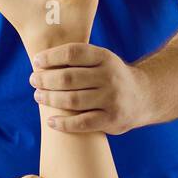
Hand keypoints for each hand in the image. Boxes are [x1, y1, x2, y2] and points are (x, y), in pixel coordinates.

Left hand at [29, 44, 155, 134]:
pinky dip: (63, 123)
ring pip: (72, 100)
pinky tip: (51, 121)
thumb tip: (41, 60)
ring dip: (50, 99)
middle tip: (34, 81)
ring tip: (38, 97)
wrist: (144, 97)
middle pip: (68, 78)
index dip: (51, 57)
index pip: (73, 53)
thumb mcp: (102, 61)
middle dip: (46, 80)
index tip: (36, 61)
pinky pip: (82, 123)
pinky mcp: (112, 120)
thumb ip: (79, 59)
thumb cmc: (111, 77)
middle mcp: (110, 77)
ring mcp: (112, 99)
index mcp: (105, 57)